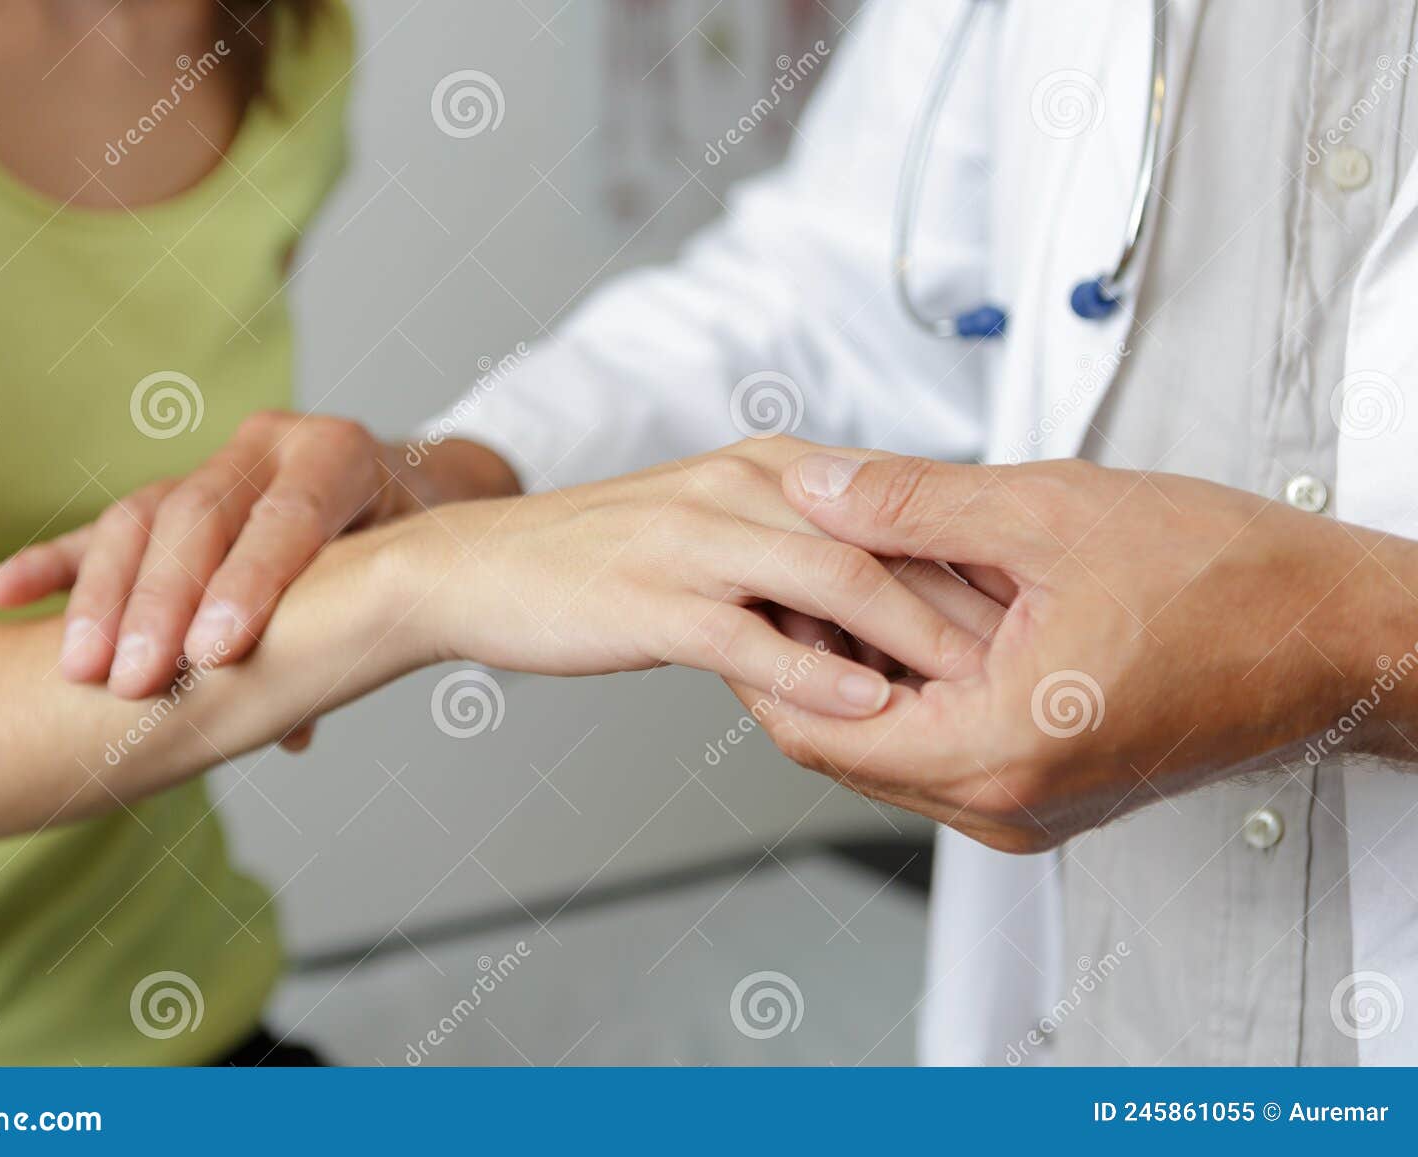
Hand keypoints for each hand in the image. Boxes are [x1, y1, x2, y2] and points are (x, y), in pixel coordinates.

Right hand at [0, 412, 517, 699]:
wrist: (400, 491)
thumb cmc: (408, 545)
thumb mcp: (403, 574)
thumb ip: (353, 633)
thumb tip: (295, 730)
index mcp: (337, 456)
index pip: (287, 519)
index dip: (251, 584)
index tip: (216, 653)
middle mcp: (270, 446)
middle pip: (201, 518)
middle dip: (164, 603)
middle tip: (135, 679)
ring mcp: (214, 464)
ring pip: (144, 520)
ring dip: (105, 597)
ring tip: (77, 668)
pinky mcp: (171, 494)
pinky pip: (107, 528)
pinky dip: (57, 561)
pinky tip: (1, 592)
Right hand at [386, 437, 992, 717]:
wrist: (485, 568)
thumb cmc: (605, 559)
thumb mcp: (717, 530)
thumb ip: (799, 550)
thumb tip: (883, 595)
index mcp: (769, 468)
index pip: (896, 506)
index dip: (969, 560)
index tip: (1028, 613)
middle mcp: (742, 486)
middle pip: (884, 537)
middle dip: (965, 599)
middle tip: (1033, 656)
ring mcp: (697, 539)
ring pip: (834, 580)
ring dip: (912, 637)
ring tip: (974, 689)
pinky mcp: (656, 599)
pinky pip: (751, 637)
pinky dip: (816, 672)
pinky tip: (863, 706)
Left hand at [733, 451, 1413, 850]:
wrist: (1336, 634)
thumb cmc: (1231, 583)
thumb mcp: (1048, 511)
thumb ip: (911, 504)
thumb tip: (818, 490)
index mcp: (998, 749)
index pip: (815, 728)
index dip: (763, 652)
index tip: (749, 588)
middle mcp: (1006, 803)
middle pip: (842, 746)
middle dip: (803, 658)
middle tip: (787, 574)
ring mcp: (1026, 807)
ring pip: (888, 750)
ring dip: (857, 672)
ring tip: (848, 583)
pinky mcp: (1047, 791)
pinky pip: (941, 751)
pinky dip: (911, 689)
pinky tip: (915, 617)